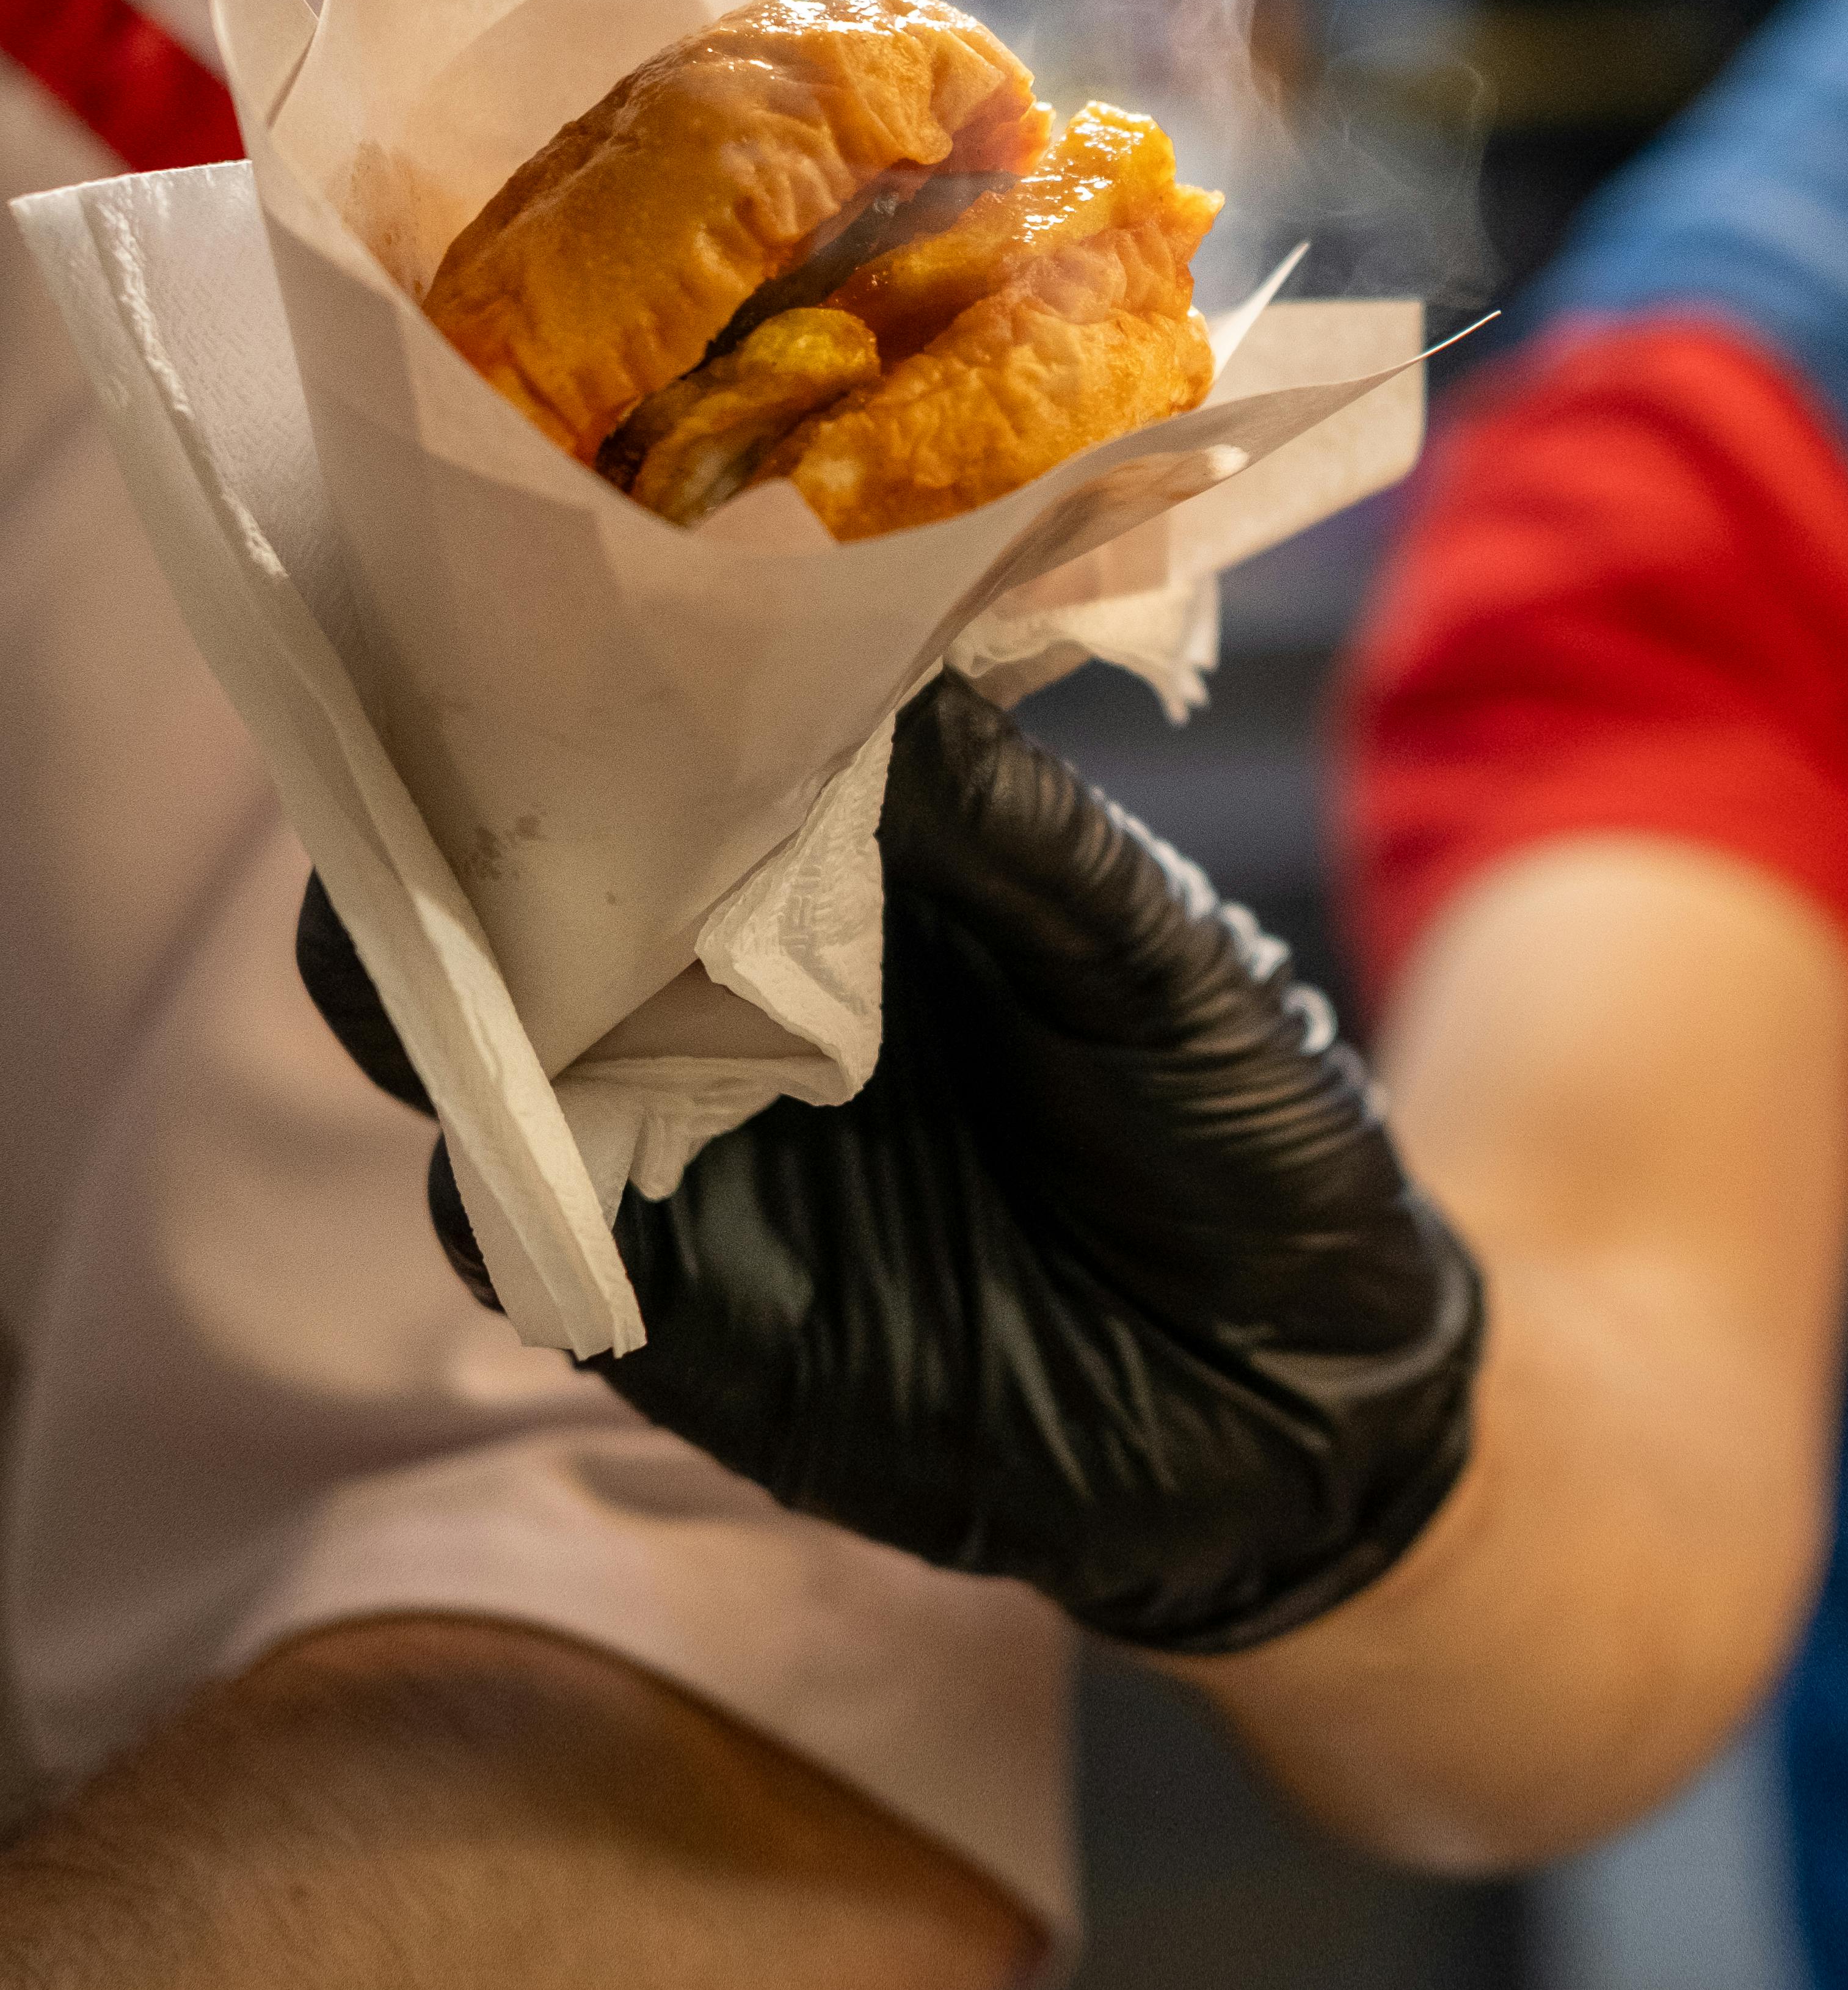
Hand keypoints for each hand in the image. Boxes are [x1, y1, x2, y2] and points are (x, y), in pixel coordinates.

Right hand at [298, 674, 1481, 1655]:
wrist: (1290, 1407)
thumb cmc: (1239, 1132)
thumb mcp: (1146, 952)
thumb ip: (1008, 827)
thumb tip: (869, 665)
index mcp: (851, 862)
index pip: (673, 744)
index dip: (587, 666)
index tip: (529, 582)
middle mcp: (731, 981)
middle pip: (521, 878)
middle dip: (450, 801)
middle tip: (414, 717)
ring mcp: (688, 1136)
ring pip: (480, 1034)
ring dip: (432, 961)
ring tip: (424, 882)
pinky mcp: (672, 1296)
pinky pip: (521, 1217)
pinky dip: (494, 1151)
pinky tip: (497, 1081)